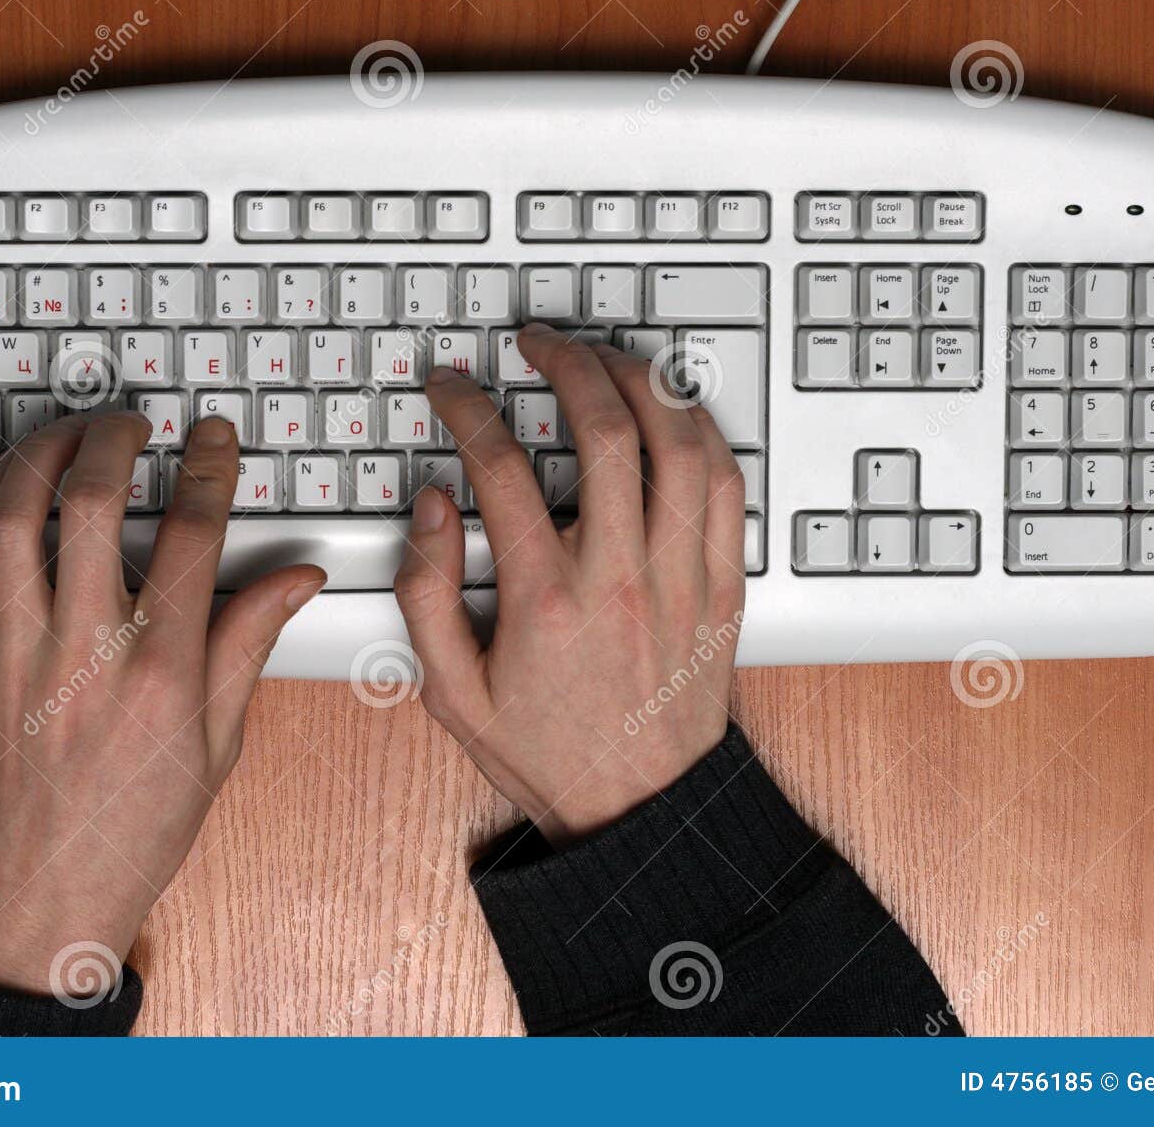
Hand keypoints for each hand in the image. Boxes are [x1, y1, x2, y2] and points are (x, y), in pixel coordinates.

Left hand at [0, 413, 324, 994]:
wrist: (37, 903)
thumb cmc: (132, 832)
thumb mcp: (217, 745)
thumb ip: (248, 645)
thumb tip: (296, 577)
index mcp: (160, 674)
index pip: (193, 536)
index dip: (209, 467)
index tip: (213, 437)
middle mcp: (83, 653)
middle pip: (94, 503)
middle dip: (115, 439)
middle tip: (132, 422)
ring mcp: (12, 655)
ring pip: (13, 517)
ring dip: (41, 455)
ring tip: (67, 435)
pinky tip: (9, 488)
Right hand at [395, 324, 746, 846]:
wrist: (642, 810)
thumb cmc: (552, 753)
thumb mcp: (453, 694)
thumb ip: (426, 594)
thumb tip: (434, 509)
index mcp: (545, 599)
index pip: (499, 465)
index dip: (468, 407)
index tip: (453, 386)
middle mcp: (619, 576)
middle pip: (601, 430)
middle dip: (564, 362)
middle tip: (538, 344)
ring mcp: (680, 577)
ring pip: (676, 443)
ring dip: (639, 381)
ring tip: (605, 359)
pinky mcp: (721, 586)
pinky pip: (727, 485)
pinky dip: (702, 432)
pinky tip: (673, 412)